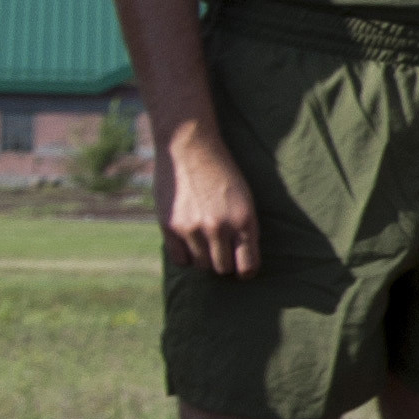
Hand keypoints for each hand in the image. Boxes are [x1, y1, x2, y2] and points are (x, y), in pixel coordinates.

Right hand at [156, 126, 258, 277]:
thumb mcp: (244, 198)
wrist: (190, 146)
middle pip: (223, 269)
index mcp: (244, 220)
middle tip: (220, 251)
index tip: (242, 269)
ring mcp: (193, 228)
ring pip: (201, 265)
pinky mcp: (170, 227)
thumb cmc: (221, 171)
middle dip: (223, 263)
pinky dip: (184, 255)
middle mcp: (219, 227)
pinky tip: (187, 241)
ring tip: (203, 241)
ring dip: (204, 258)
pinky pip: (180, 260)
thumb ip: (243, 228)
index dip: (245, 271)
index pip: (248, 266)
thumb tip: (240, 258)